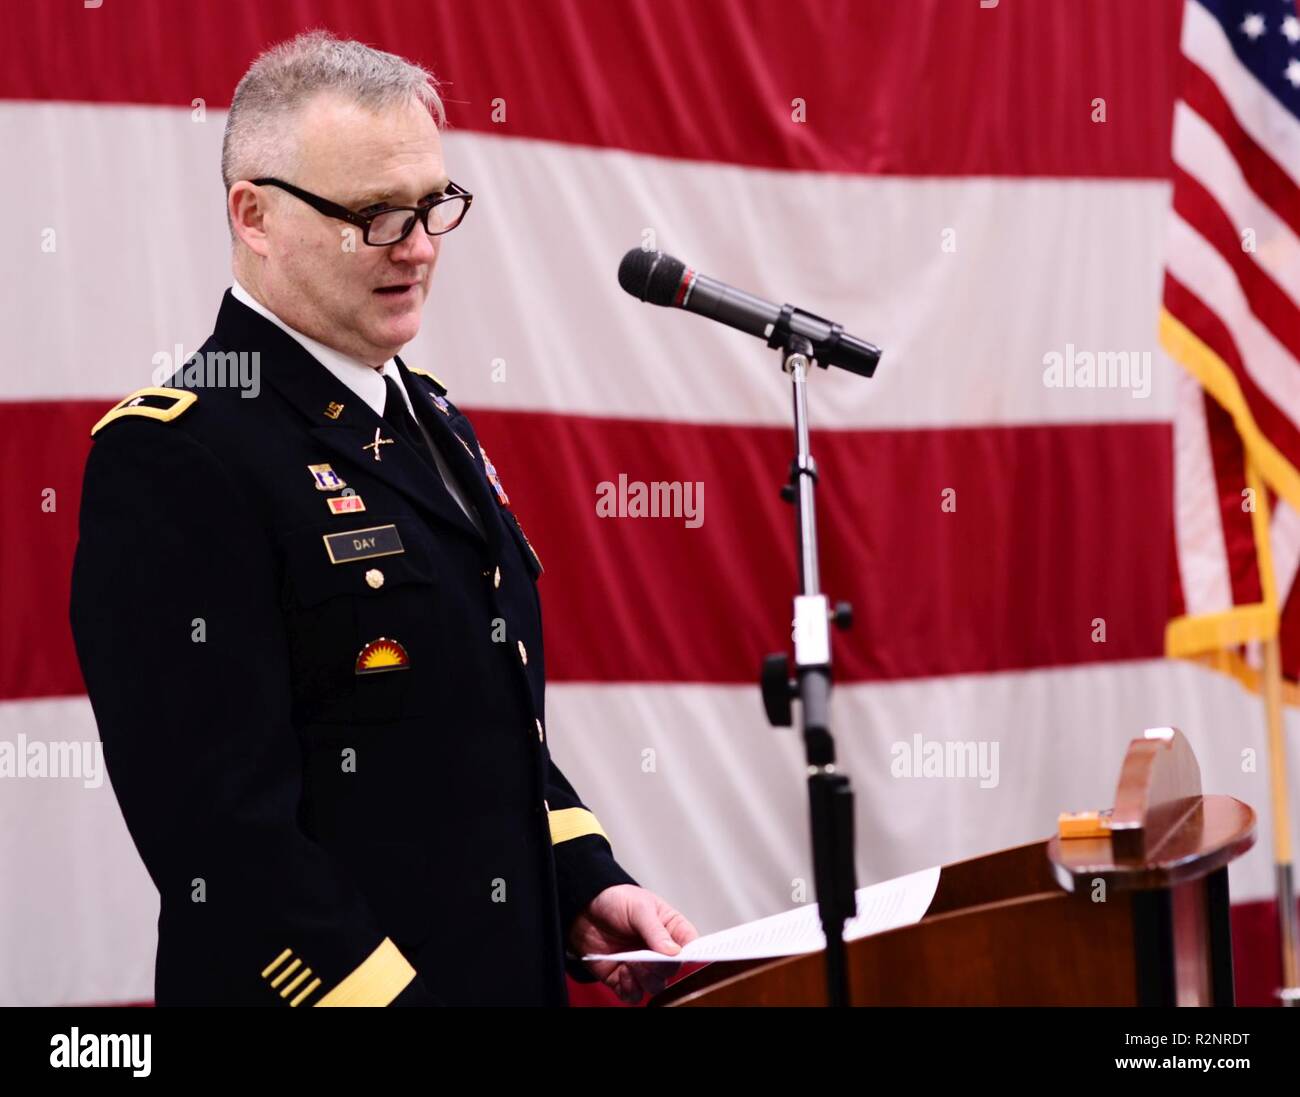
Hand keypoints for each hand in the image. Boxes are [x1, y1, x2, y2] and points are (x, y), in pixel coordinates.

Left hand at [568, 884, 698, 1003]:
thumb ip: (656, 930)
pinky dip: (630, 989)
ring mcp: (642, 966)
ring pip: (655, 986)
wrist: (584, 909)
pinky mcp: (623, 978)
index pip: (690, 945)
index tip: (681, 955)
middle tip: (645, 957)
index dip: (690, 953)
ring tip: (630, 962)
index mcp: (671, 929)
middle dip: (660, 967)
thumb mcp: (639, 907)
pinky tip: (622, 971)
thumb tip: (674, 952)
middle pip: (672, 971)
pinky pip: (633, 995)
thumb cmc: (616, 901)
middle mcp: (659, 951)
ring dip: (645, 978)